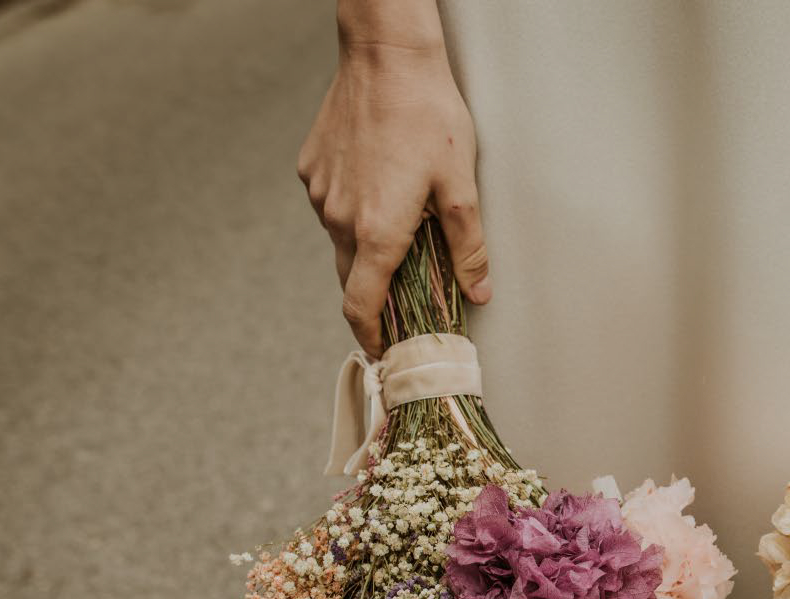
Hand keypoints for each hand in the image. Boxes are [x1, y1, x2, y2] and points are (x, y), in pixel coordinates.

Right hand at [297, 5, 487, 355]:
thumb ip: (468, 247)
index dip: (371, 336)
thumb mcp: (462, 186)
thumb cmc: (429, 116)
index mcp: (377, 230)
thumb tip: (477, 292)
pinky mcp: (311, 169)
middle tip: (406, 297)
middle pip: (351, 277)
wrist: (386, 57)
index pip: (361, 305)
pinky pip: (332, 206)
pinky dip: (354, 212)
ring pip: (341, 240)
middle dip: (376, 295)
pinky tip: (382, 187)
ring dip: (367, 247)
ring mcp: (321, 193)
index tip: (384, 350)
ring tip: (403, 226)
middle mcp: (339, 217)